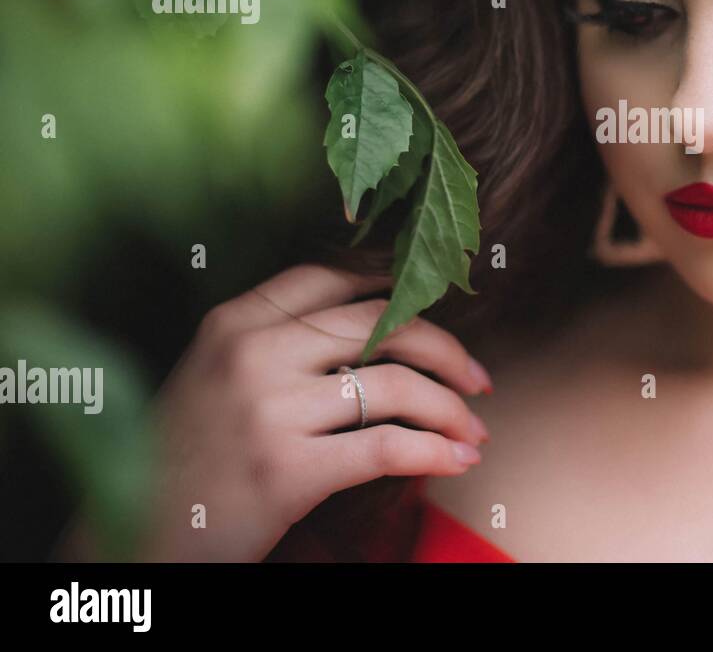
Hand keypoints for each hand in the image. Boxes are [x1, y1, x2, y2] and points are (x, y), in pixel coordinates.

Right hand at [58, 264, 492, 561]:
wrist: (135, 535)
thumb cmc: (186, 456)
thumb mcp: (213, 374)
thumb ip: (278, 340)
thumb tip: (378, 319)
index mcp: (234, 320)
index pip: (334, 276)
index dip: (398, 286)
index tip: (437, 306)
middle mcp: (252, 352)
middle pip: (382, 324)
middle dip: (446, 350)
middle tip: (478, 379)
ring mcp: (268, 409)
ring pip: (396, 385)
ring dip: (451, 410)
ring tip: (474, 431)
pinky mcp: (285, 469)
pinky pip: (388, 446)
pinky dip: (436, 452)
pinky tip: (458, 461)